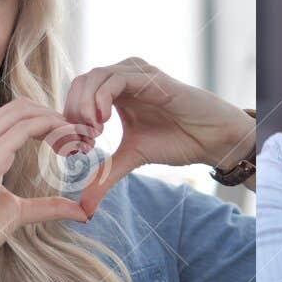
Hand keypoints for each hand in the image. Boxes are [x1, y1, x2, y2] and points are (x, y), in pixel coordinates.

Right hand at [0, 99, 92, 281]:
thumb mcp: (18, 211)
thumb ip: (48, 206)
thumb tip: (80, 212)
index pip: (15, 116)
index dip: (46, 120)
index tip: (70, 139)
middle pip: (22, 107)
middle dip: (55, 116)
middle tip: (80, 137)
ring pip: (25, 112)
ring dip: (57, 121)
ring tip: (79, 140)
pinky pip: (25, 129)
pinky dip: (52, 130)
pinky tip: (68, 143)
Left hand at [63, 58, 257, 216]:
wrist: (211, 138)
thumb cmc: (176, 141)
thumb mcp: (131, 158)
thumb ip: (105, 175)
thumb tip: (83, 209)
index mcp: (115, 92)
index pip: (78, 94)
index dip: (70, 120)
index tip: (77, 149)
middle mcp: (123, 77)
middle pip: (80, 83)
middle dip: (73, 113)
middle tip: (81, 141)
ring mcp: (135, 73)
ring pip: (93, 77)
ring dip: (84, 105)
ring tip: (92, 133)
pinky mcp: (148, 76)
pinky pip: (114, 79)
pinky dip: (100, 98)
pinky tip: (103, 121)